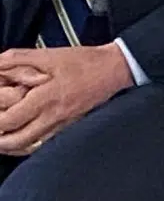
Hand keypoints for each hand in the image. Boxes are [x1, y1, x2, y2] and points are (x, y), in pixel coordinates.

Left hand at [0, 43, 135, 154]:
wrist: (114, 69)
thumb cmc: (85, 62)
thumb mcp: (49, 54)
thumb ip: (18, 58)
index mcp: (46, 98)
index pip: (10, 120)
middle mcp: (53, 116)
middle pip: (17, 140)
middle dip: (0, 140)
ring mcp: (61, 124)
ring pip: (29, 146)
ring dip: (11, 145)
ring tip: (1, 139)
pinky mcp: (67, 126)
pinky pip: (42, 143)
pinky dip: (27, 145)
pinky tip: (21, 138)